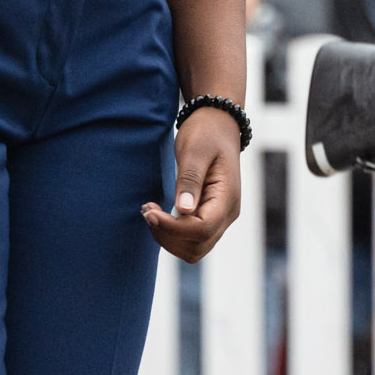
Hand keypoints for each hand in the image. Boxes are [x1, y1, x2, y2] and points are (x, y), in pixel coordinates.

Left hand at [144, 104, 242, 261]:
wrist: (218, 125)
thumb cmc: (206, 133)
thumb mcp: (195, 151)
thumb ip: (190, 180)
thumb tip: (183, 211)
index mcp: (228, 198)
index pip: (201, 229)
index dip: (172, 228)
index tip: (150, 211)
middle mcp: (228, 213)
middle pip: (197, 246)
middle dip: (167, 235)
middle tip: (146, 210)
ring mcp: (221, 218)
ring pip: (194, 249)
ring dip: (168, 238)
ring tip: (150, 213)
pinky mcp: (210, 217)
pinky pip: (192, 240)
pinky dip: (172, 235)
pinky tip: (159, 215)